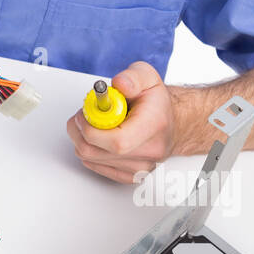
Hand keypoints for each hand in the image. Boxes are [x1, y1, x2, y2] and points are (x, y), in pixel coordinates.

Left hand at [66, 61, 175, 183]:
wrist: (173, 123)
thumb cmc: (157, 103)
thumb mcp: (146, 77)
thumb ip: (132, 77)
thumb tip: (119, 84)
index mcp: (154, 126)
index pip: (117, 141)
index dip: (92, 128)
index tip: (86, 113)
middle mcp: (150, 151)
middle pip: (97, 152)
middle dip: (80, 130)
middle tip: (84, 114)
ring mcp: (141, 167)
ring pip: (91, 159)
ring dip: (82, 139)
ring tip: (94, 123)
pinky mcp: (131, 176)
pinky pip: (96, 166)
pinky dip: (90, 150)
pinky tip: (99, 138)